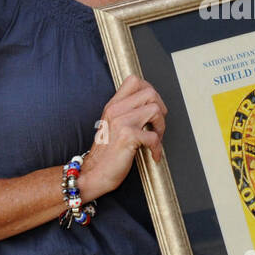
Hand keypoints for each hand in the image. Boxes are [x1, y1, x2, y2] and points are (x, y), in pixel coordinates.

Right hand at [79, 74, 166, 199]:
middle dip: (160, 109)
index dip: (150, 90)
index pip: (134, 81)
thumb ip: (126, 112)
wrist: (93, 173)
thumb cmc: (106, 153)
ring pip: (155, 110)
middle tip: (156, 125)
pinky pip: (153, 136)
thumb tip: (151, 106)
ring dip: (161, 127)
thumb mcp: (113, 125)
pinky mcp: (127, 137)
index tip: (152, 107)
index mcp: (113, 105)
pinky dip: (157, 148)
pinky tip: (153, 154)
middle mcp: (116, 110)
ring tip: (156, 139)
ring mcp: (121, 122)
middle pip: (150, 92)